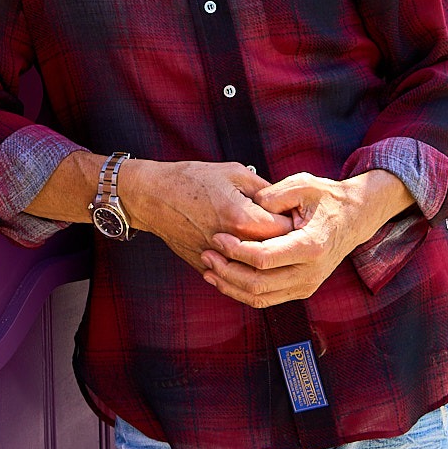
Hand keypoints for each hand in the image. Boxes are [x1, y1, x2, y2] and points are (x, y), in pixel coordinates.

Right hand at [120, 159, 292, 271]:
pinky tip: (244, 250)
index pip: (287, 231)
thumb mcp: (234, 173)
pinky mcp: (205, 268)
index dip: (295, 221)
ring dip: (264, 258)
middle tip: (284, 227)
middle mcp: (232, 245)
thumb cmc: (192, 179)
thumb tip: (287, 204)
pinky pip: (234, 275)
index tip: (295, 214)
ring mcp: (217, 260)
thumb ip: (265, 190)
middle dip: (284, 242)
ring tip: (267, 240)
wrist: (152, 196)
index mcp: (243, 219)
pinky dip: (243, 266)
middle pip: (274, 254)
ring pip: (255, 271)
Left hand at [199, 170, 413, 306]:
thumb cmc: (325, 198)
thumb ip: (275, 194)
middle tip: (205, 254)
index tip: (215, 237)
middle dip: (226, 271)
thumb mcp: (303, 185)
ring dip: (230, 285)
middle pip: (258, 283)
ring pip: (260, 297)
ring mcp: (307, 285)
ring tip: (208, 267)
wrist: (354, 218)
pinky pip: (267, 299)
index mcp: (311, 246)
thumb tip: (249, 206)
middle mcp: (310, 272)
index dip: (235, 250)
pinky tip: (224, 277)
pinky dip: (242, 291)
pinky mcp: (301, 289)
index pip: (263, 258)